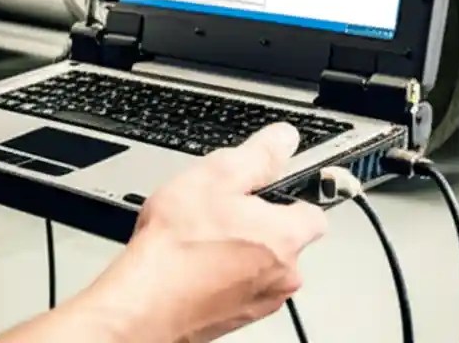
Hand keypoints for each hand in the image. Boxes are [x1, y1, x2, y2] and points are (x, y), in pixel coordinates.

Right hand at [91, 123, 327, 341]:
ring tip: (200, 239)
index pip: (315, 210)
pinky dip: (221, 276)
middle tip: (222, 212)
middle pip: (285, 238)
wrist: (143, 305)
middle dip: (258, 223)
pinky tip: (192, 264)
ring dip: (238, 251)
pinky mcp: (236, 318)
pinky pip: (238, 288)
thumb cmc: (176, 248)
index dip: (290, 194)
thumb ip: (260, 155)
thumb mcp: (218, 176)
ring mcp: (261, 301)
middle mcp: (283, 274)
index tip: (268, 188)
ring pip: (260, 264)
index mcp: (287, 236)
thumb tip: (285, 139)